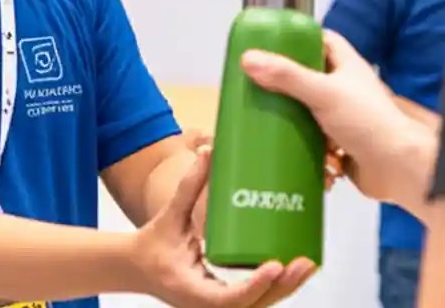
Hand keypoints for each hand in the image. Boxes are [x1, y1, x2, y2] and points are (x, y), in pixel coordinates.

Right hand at [131, 147, 316, 307]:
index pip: (229, 300)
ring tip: (308, 263)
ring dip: (285, 287)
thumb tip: (208, 152)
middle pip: (254, 305)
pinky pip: (256, 299)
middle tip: (304, 262)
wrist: (136, 267)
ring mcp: (218, 304)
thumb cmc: (150, 247)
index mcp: (192, 291)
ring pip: (259, 304)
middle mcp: (207, 304)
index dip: (255, 285)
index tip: (274, 266)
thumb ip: (189, 186)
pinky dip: (276, 287)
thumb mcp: (169, 216)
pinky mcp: (226, 299)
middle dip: (282, 286)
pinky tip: (296, 270)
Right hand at [241, 30, 423, 204]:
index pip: (321, 42)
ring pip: (308, 114)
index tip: (270, 45)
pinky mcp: (340, 146)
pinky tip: (291, 154)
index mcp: (346, 66)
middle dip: (285, 88)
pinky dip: (304, 149)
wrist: (397, 169)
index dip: (299, 40)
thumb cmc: (370, 123)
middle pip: (308, 80)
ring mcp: (343, 119)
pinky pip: (314, 143)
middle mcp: (345, 90)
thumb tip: (250, 58)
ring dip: (293, 123)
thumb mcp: (324, 93)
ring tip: (269, 124)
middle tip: (258, 89)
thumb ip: (287, 76)